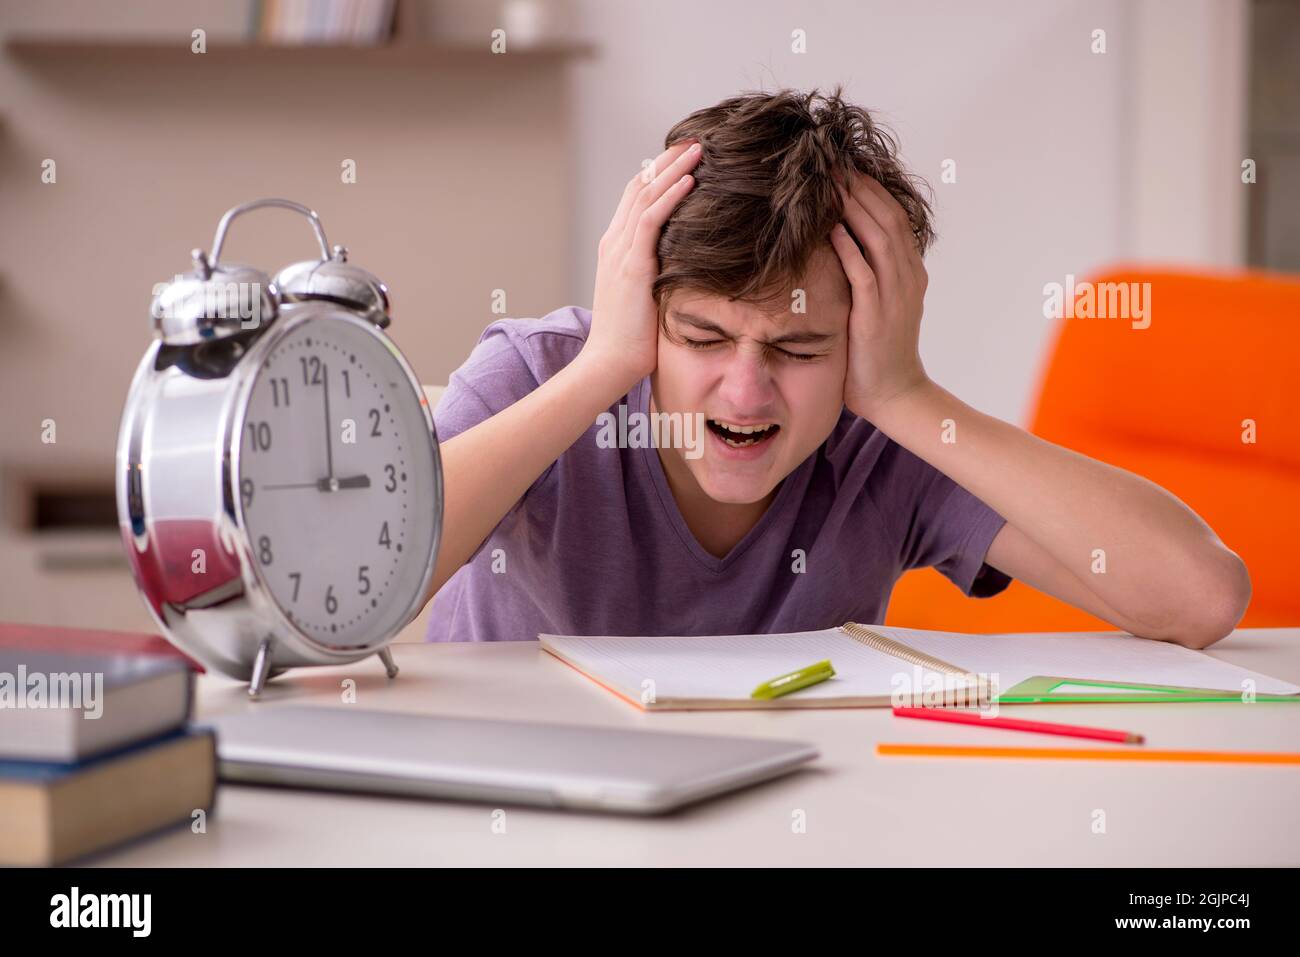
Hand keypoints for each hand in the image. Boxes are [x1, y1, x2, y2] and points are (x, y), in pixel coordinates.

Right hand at [581, 140, 700, 391]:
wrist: (609, 363)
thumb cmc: (631, 339)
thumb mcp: (646, 295)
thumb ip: (658, 272)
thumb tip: (686, 264)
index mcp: (616, 248)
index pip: (635, 197)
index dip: (658, 172)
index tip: (684, 156)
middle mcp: (614, 243)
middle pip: (640, 187)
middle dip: (668, 160)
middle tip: (695, 140)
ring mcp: (620, 253)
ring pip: (646, 196)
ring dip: (673, 169)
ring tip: (698, 149)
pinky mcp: (631, 267)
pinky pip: (650, 221)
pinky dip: (670, 197)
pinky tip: (690, 181)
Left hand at [830, 173, 931, 419]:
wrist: (894, 394)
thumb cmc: (875, 351)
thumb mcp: (876, 303)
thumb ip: (865, 272)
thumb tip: (837, 242)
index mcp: (908, 271)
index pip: (892, 217)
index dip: (870, 189)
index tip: (844, 167)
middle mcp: (907, 276)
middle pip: (887, 218)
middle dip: (861, 187)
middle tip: (834, 162)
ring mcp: (896, 295)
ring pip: (879, 238)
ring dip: (855, 208)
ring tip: (832, 184)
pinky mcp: (877, 315)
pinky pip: (864, 273)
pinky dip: (848, 248)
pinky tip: (831, 229)